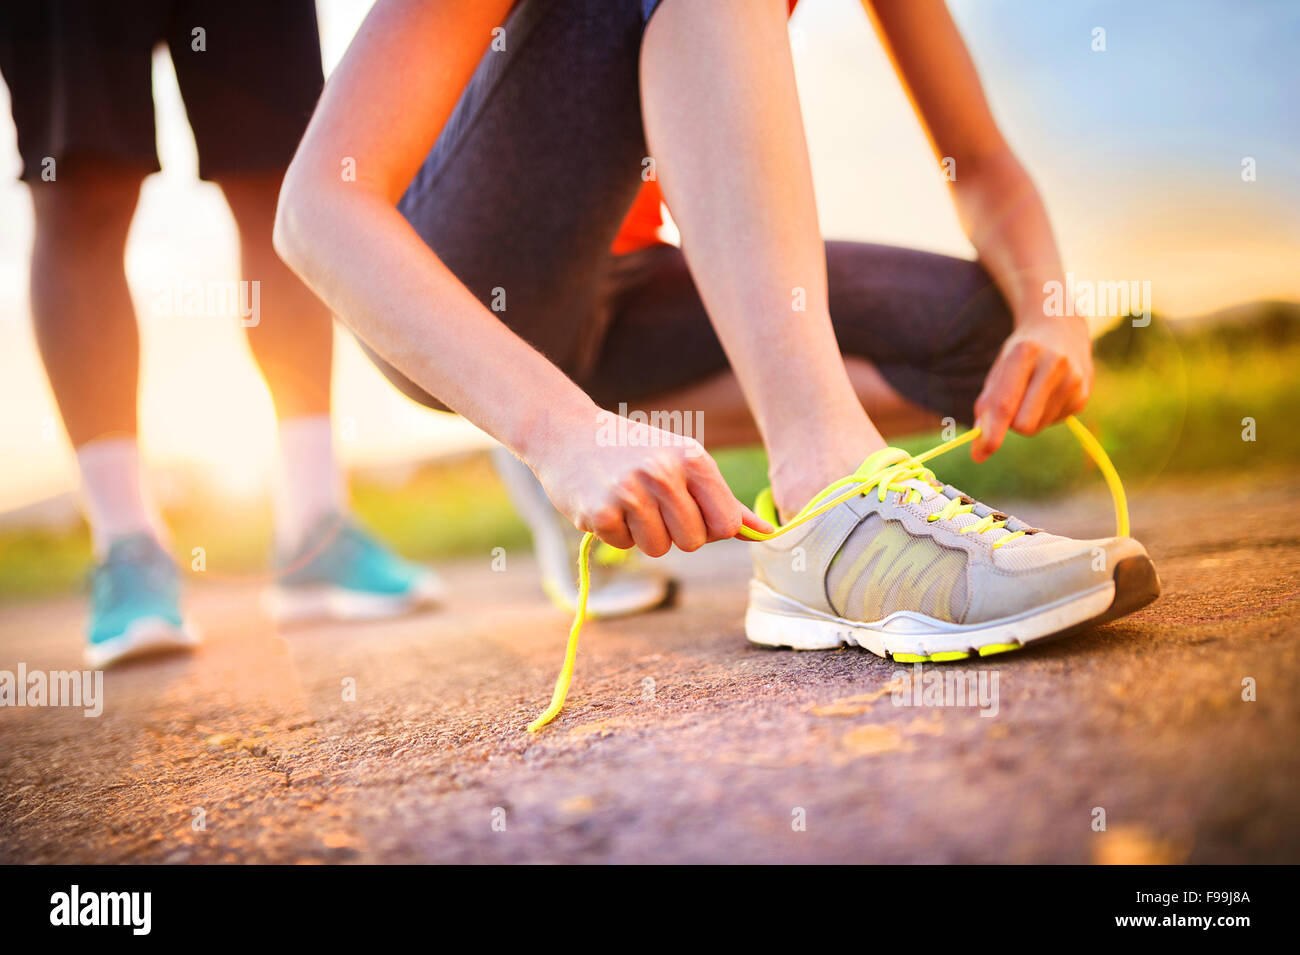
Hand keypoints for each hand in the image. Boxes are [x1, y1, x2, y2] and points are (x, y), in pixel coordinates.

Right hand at [529, 413, 771, 556]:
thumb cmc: (635, 451)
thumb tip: (767, 533)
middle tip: (652, 503)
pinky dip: (615, 532)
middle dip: (675, 532)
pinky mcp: (600, 513)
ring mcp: (629, 493)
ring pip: (659, 548)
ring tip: (627, 500)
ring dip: (644, 534)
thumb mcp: (683, 462)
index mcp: (693, 459)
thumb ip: (724, 500)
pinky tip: (606, 502)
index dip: (711, 527)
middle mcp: (663, 473)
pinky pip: (625, 546)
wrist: (566, 433)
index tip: (691, 511)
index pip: (726, 523)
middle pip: (694, 542)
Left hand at [971, 315, 1092, 461]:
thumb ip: (986, 406)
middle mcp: (1054, 364)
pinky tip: (1048, 393)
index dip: (992, 433)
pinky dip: (1044, 415)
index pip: (1005, 404)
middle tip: (1011, 404)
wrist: (1061, 329)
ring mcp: (1074, 380)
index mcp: (1025, 352)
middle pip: (1023, 424)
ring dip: (1028, 419)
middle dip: (1010, 425)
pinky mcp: (1083, 395)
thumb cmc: (1021, 353)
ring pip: (1038, 427)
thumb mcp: (999, 369)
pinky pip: (1052, 423)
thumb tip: (979, 450)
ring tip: (1033, 391)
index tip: (979, 454)